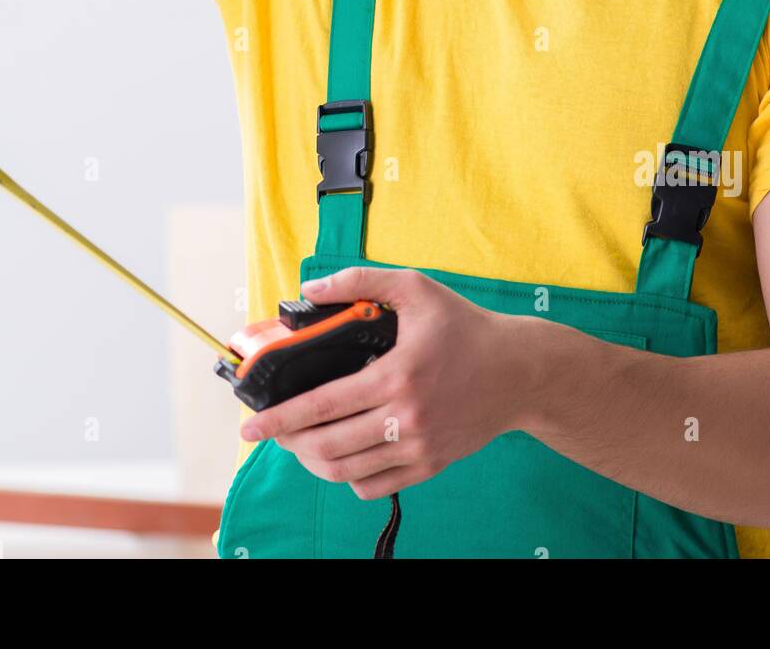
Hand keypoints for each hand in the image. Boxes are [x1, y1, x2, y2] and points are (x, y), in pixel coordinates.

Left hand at [238, 266, 523, 499]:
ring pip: (347, 473)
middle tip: (272, 431)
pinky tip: (340, 457)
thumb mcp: (415, 288)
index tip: (250, 426)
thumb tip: (310, 289)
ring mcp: (419, 448)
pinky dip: (348, 479)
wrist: (518, 372)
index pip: (321, 405)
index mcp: (396, 375)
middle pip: (327, 446)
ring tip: (299, 444)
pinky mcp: (430, 465)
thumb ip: (359, 282)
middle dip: (289, 442)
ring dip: (313, 462)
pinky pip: (374, 487)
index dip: (279, 418)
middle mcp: (406, 418)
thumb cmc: (465, 327)